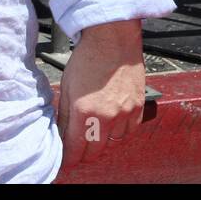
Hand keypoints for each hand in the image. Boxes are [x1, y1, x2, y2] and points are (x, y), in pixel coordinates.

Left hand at [56, 19, 146, 167]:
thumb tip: (61, 133)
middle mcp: (107, 117)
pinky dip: (119, 133)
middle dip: (84, 153)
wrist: (113, 39)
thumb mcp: (66, 86)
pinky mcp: (139, 109)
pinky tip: (110, 124)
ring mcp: (125, 114)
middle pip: (95, 151)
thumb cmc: (87, 58)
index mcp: (84, 111)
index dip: (68, 158)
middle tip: (76, 148)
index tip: (64, 160)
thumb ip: (64, 114)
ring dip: (102, 142)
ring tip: (93, 131)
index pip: (75, 149)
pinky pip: (129, 132)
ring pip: (113, 143)